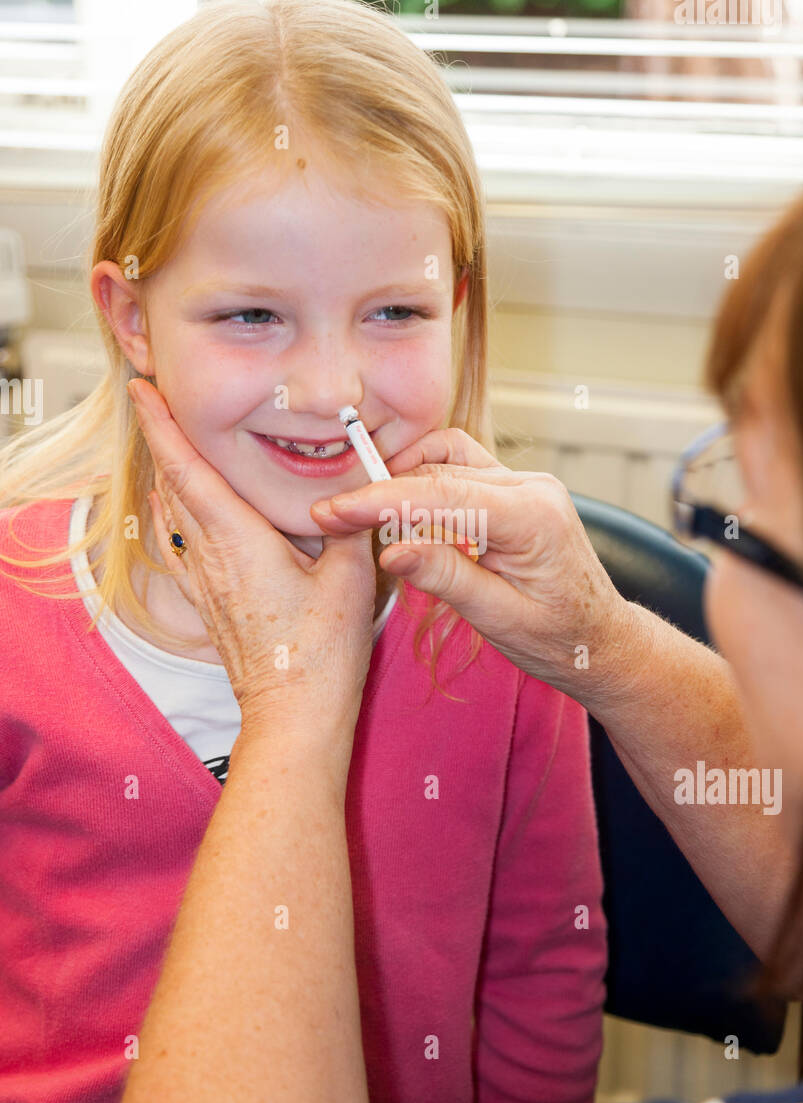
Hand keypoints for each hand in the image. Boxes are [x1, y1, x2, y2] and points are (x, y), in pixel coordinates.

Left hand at [127, 379, 375, 725]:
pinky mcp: (210, 604)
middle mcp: (210, 556)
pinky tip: (173, 511)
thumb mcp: (349, 577)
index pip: (187, 468)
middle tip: (161, 402)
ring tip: (173, 444)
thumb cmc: (320, 653)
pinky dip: (175, 516)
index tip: (145, 389)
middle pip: (174, 485)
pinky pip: (181, 547)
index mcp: (238, 539)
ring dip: (172, 475)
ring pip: (176, 515)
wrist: (293, 714)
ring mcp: (205, 582)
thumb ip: (348, 523)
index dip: (163, 425)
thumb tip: (358, 485)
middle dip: (165, 439)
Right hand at [309, 427, 630, 700]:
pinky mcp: (515, 491)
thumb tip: (390, 552)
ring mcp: (525, 484)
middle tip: (330, 517)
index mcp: (531, 516)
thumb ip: (446, 579)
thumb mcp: (499, 619)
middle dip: (380, 493)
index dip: (378, 501)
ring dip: (402, 481)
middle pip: (437, 472)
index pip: (439, 495)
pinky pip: (461, 471)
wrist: (601, 639)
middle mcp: (530, 487)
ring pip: (446, 461)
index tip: (331, 512)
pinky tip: (402, 513)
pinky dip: (425, 484)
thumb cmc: (559, 638)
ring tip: (362, 515)